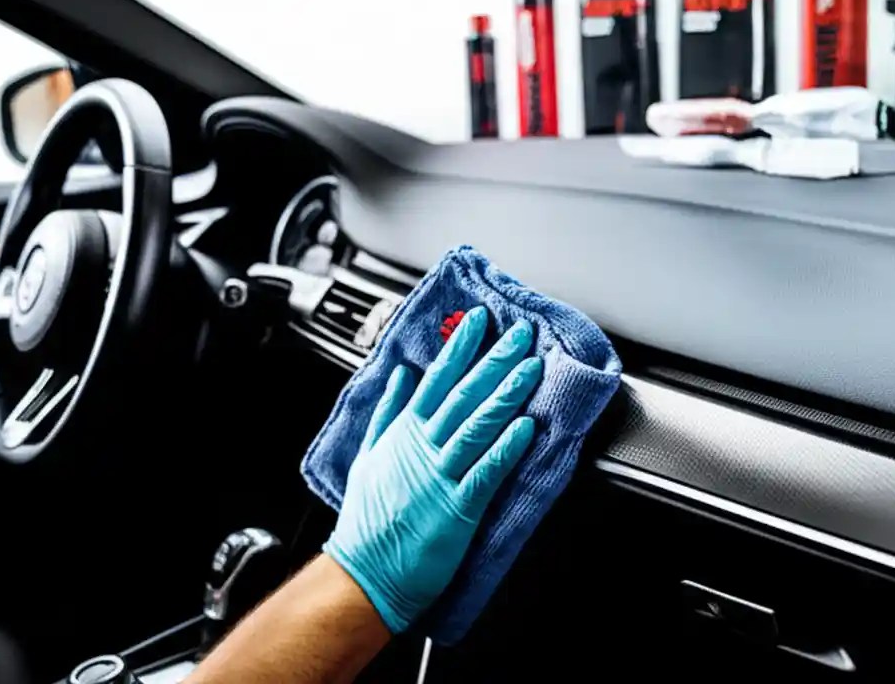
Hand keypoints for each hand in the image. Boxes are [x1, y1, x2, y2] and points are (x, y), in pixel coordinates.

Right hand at [323, 306, 541, 632]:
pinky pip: (486, 472)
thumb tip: (400, 376)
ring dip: (507, 394)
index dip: (460, 347)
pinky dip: (506, 448)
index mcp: (404, 433)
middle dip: (494, 360)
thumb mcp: (368, 456)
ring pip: (478, 426)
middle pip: (464, 394)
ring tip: (531, 369)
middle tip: (520, 333)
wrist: (364, 574)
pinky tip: (527, 427)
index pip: (436, 379)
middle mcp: (423, 448)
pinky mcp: (457, 509)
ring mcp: (440, 477)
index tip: (480, 320)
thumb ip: (386, 413)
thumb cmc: (367, 522)